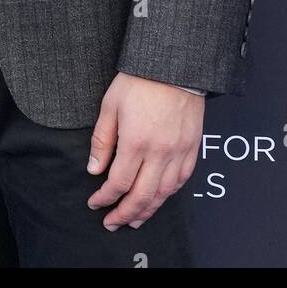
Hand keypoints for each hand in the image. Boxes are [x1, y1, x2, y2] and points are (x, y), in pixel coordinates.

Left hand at [85, 71, 203, 228]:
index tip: (95, 203)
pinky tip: (159, 198)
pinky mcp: (192, 147)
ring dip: (147, 211)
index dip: (105, 198)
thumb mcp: (110, 105)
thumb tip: (94, 169)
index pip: (118, 183)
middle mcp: (160, 152)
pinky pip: (182, 180)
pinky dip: (168, 194)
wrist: (175, 64)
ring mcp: (179, 152)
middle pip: (141, 196)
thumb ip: (102, 140)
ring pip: (163, 194)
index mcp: (136, 142)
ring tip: (135, 220)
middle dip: (124, 214)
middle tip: (112, 223)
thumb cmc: (140, 80)